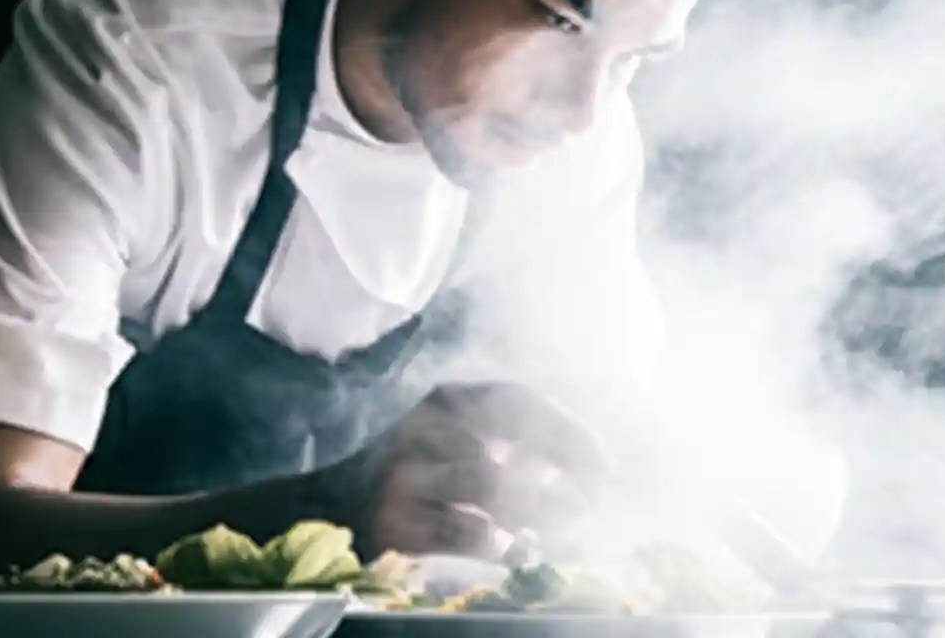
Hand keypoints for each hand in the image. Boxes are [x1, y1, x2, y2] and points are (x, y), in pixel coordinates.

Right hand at [365, 382, 605, 558]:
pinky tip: (510, 548)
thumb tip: (597, 464)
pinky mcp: (395, 523)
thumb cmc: (424, 474)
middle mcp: (421, 425)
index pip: (518, 399)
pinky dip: (499, 542)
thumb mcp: (468, 440)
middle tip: (587, 506)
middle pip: (506, 439)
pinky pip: (465, 530)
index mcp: (446, 397)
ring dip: (536, 508)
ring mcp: (404, 473)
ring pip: (488, 481)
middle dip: (558, 474)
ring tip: (559, 527)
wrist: (340, 508)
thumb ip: (523, 441)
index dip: (568, 431)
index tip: (604, 467)